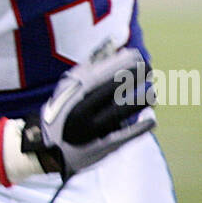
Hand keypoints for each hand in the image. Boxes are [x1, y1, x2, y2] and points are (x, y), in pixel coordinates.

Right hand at [23, 47, 157, 178]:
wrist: (48, 151)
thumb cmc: (61, 113)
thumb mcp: (67, 90)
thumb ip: (88, 71)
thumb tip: (113, 51)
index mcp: (72, 95)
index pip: (102, 74)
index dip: (122, 64)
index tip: (137, 56)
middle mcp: (82, 111)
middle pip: (113, 89)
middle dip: (134, 77)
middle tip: (149, 69)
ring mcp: (92, 130)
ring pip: (121, 111)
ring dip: (140, 100)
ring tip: (153, 93)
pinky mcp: (102, 148)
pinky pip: (125, 136)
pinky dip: (140, 127)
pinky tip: (152, 119)